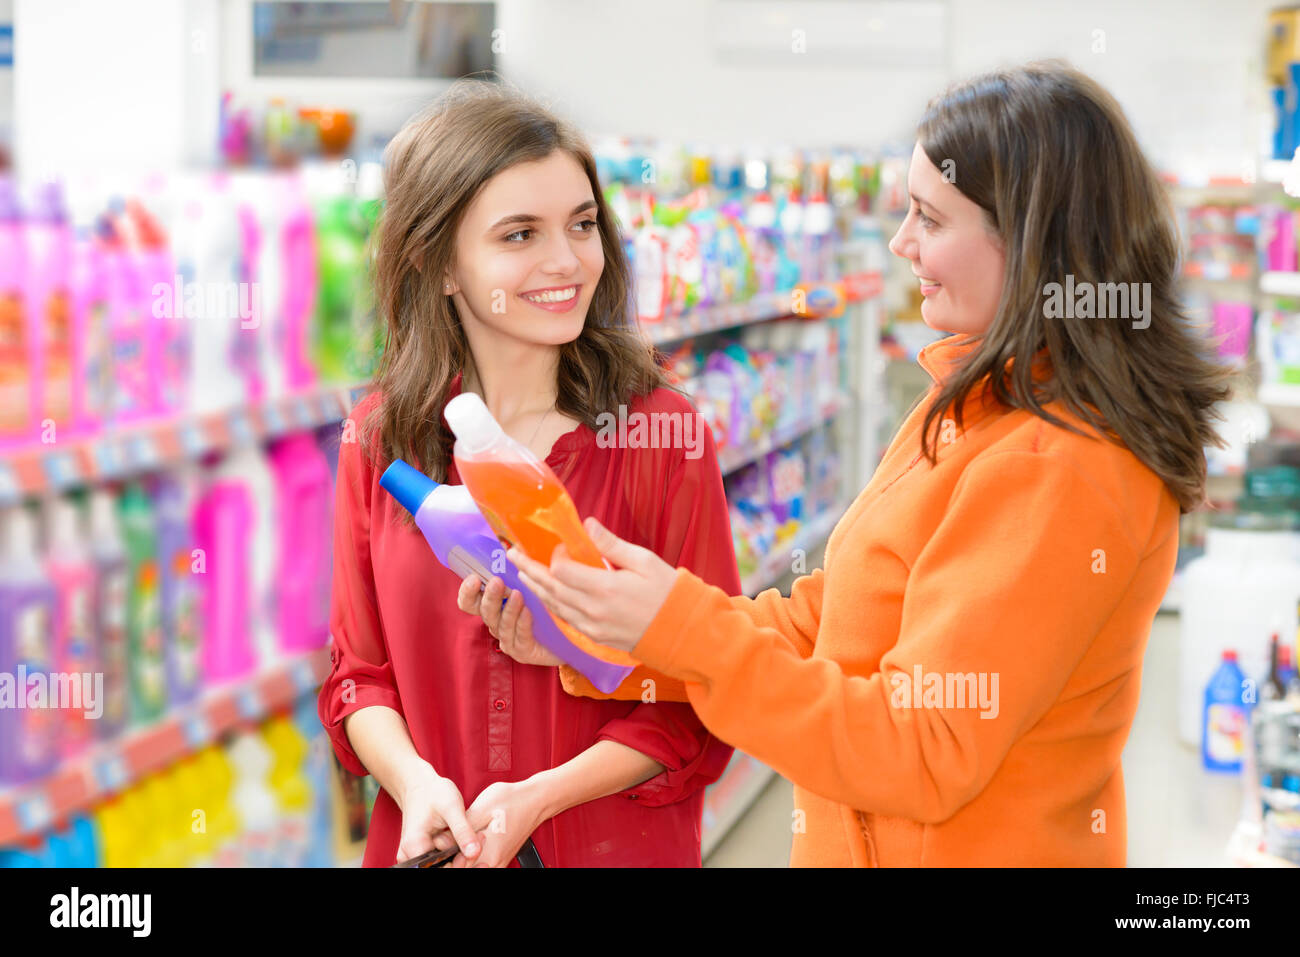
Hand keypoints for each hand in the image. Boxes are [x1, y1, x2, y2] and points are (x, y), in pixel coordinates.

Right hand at [394, 761, 482, 864]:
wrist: (420, 786)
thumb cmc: (434, 792)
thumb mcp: (451, 807)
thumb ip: (462, 831)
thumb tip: (474, 853)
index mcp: (415, 846)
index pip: (439, 869)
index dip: (459, 864)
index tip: (475, 850)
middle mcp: (410, 856)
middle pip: (442, 869)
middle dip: (463, 860)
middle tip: (480, 839)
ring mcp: (415, 857)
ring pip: (443, 866)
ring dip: (462, 857)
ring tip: (478, 837)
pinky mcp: (423, 855)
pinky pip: (441, 862)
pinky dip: (456, 854)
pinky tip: (470, 842)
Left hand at [448, 778, 549, 867]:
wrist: (535, 800)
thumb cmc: (512, 800)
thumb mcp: (481, 809)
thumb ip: (461, 830)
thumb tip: (441, 842)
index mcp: (489, 853)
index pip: (458, 867)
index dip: (446, 858)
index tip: (444, 843)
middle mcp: (495, 862)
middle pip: (466, 869)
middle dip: (455, 859)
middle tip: (451, 841)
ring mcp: (499, 862)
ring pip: (475, 868)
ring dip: (464, 859)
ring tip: (459, 843)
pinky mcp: (502, 859)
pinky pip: (483, 866)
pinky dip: (474, 859)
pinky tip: (470, 845)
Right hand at [455, 573, 564, 666]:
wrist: (568, 636)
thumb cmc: (545, 606)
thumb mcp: (531, 585)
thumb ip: (518, 572)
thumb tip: (514, 549)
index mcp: (493, 607)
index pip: (469, 602)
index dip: (467, 591)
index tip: (474, 578)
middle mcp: (496, 624)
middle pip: (484, 612)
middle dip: (489, 596)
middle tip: (497, 582)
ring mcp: (508, 640)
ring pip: (501, 625)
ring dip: (508, 609)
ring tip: (517, 594)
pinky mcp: (523, 651)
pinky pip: (519, 636)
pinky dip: (522, 623)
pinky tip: (528, 612)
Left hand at [507, 517, 678, 654]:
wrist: (681, 631)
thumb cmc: (666, 592)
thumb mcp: (643, 561)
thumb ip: (611, 545)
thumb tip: (587, 525)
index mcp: (605, 588)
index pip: (562, 571)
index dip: (555, 556)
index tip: (560, 546)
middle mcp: (592, 610)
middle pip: (550, 588)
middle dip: (529, 570)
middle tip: (512, 554)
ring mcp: (591, 627)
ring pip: (554, 606)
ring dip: (535, 588)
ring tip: (521, 573)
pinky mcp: (594, 637)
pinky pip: (565, 619)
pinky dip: (551, 605)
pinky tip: (545, 595)